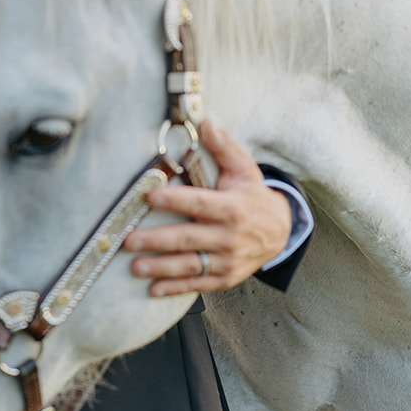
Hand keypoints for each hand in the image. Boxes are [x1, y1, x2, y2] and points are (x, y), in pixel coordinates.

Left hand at [124, 119, 292, 296]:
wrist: (280, 231)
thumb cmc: (253, 195)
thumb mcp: (244, 169)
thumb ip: (223, 147)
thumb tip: (205, 121)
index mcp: (232, 207)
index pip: (200, 203)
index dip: (176, 200)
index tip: (151, 196)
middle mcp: (229, 236)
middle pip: (188, 238)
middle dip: (157, 240)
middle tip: (130, 240)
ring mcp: (227, 260)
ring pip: (190, 265)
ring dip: (161, 268)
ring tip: (136, 266)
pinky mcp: (224, 277)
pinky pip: (197, 283)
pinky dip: (175, 288)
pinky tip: (153, 288)